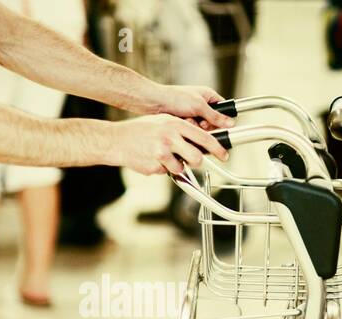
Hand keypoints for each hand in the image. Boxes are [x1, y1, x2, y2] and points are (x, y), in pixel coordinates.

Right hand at [109, 114, 229, 175]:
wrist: (117, 140)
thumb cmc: (141, 131)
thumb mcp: (163, 123)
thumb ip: (182, 131)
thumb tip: (203, 143)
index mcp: (174, 124)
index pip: (204, 137)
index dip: (217, 148)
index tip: (225, 155)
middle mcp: (169, 136)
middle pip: (197, 157)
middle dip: (195, 161)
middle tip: (189, 159)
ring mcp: (162, 151)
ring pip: (182, 167)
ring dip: (177, 166)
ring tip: (164, 157)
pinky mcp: (155, 164)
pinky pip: (167, 171)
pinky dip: (162, 168)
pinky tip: (152, 159)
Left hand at [150, 84, 234, 129]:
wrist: (153, 103)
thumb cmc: (173, 97)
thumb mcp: (198, 106)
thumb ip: (216, 116)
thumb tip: (231, 123)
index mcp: (208, 96)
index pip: (224, 110)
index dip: (223, 119)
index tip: (218, 124)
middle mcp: (202, 105)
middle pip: (215, 123)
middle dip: (207, 125)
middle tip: (200, 122)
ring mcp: (194, 114)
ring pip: (204, 129)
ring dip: (196, 127)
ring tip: (187, 119)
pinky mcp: (186, 122)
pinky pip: (194, 131)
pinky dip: (188, 128)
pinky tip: (181, 122)